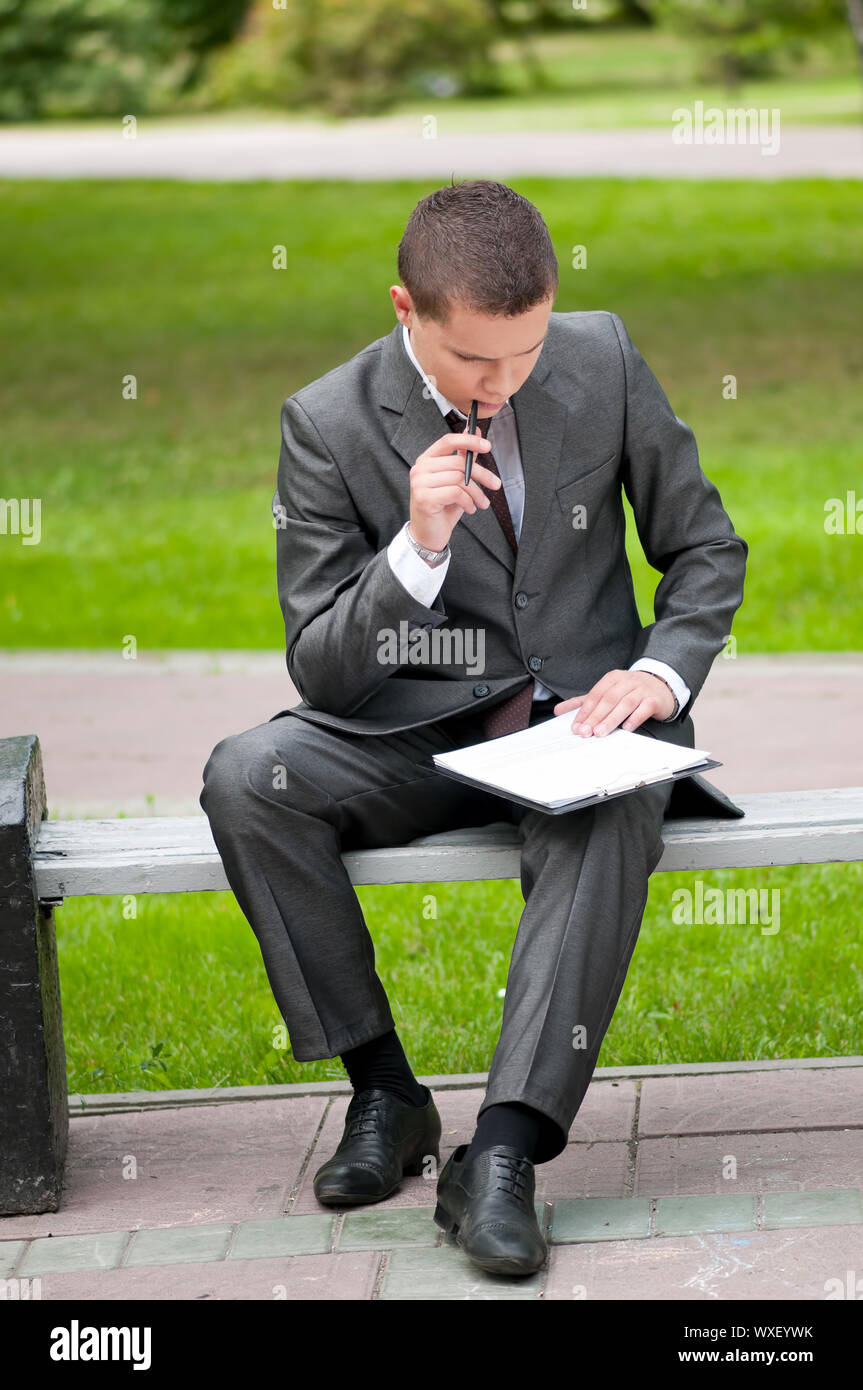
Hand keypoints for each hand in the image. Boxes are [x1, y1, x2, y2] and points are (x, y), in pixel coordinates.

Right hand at [408, 427, 500, 553]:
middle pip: (458, 462)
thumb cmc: (442, 507)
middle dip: (482, 474)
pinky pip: (456, 493)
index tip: (487, 446)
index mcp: (427, 460)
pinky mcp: (424, 498)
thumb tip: (475, 432)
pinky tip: (470, 508)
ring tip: (482, 502)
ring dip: (477, 493)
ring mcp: (420, 483)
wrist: (428, 533)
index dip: (469, 441)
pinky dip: (468, 502)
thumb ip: (464, 457)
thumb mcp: (457, 480)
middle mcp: (420, 469)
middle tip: (495, 484)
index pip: (448, 441)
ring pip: (459, 479)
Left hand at [553, 670, 675, 736]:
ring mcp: (642, 689)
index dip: (585, 711)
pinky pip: (644, 708)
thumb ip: (584, 702)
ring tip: (601, 732)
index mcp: (612, 679)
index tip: (577, 726)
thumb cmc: (630, 691)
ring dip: (612, 719)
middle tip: (586, 732)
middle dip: (595, 717)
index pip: (595, 695)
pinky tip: (626, 728)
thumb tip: (559, 710)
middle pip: (608, 699)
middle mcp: (627, 681)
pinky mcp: (654, 699)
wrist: (661, 686)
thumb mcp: (607, 692)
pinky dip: (634, 718)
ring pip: (625, 704)